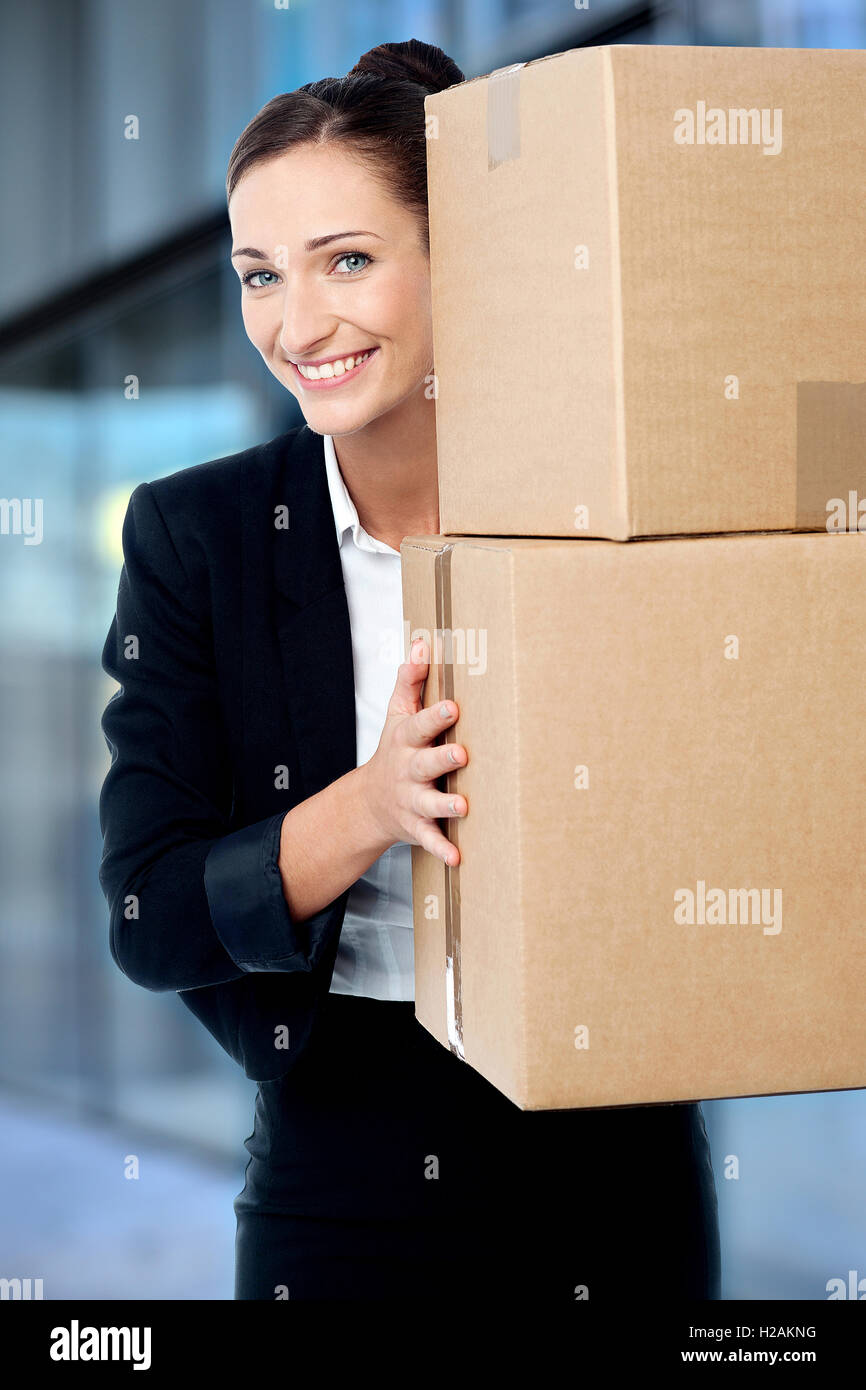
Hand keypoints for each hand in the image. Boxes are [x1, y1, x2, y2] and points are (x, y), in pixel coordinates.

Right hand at [360, 637, 467, 864]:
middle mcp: (407, 770)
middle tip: (463, 754)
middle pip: (424, 763)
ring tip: (463, 806)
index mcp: (405, 740)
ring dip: (445, 804)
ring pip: (428, 802)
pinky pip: (429, 838)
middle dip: (442, 759)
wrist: (369, 801)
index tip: (454, 706)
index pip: (418, 725)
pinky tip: (457, 857)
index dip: (434, 716)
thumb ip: (410, 680)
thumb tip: (423, 643)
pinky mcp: (416, 826)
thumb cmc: (394, 749)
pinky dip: (441, 848)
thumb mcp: (397, 714)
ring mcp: (410, 800)